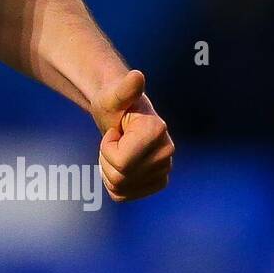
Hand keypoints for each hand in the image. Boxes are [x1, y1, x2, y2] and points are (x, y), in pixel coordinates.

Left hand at [90, 69, 173, 201]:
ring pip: (120, 187)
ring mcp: (165, 170)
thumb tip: (136, 77)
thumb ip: (124, 88)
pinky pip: (123, 195)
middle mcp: (167, 152)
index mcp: (157, 131)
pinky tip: (121, 164)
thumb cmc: (113, 103)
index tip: (115, 131)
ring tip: (118, 150)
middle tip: (115, 141)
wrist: (120, 115)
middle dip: (106, 159)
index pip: (120, 162)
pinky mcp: (157, 183)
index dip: (106, 147)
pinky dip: (114, 182)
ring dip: (109, 170)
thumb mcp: (112, 95)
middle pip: (119, 177)